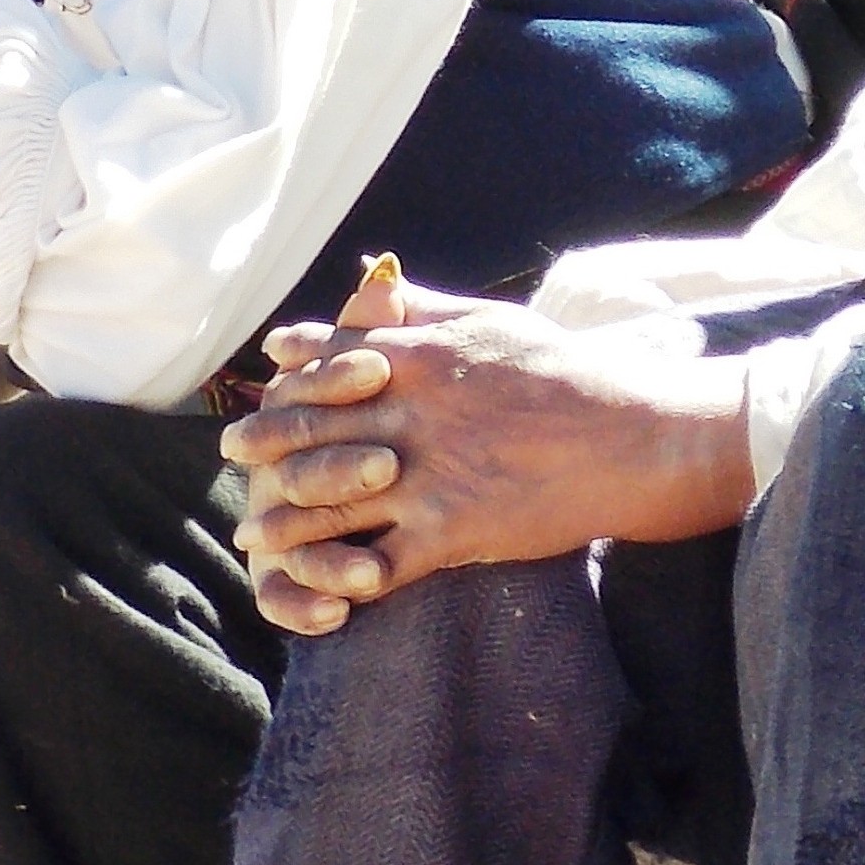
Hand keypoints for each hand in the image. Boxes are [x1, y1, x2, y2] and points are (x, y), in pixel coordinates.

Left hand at [223, 256, 756, 631]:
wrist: (630, 437)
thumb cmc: (567, 372)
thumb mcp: (493, 319)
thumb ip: (427, 305)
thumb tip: (375, 278)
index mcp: (417, 359)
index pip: (325, 361)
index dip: (288, 373)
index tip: (265, 380)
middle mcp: (409, 415)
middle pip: (309, 430)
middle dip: (264, 443)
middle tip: (234, 453)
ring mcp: (425, 476)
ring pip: (326, 500)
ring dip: (284, 519)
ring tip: (256, 532)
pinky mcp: (450, 532)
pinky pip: (375, 563)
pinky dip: (339, 578)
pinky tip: (319, 586)